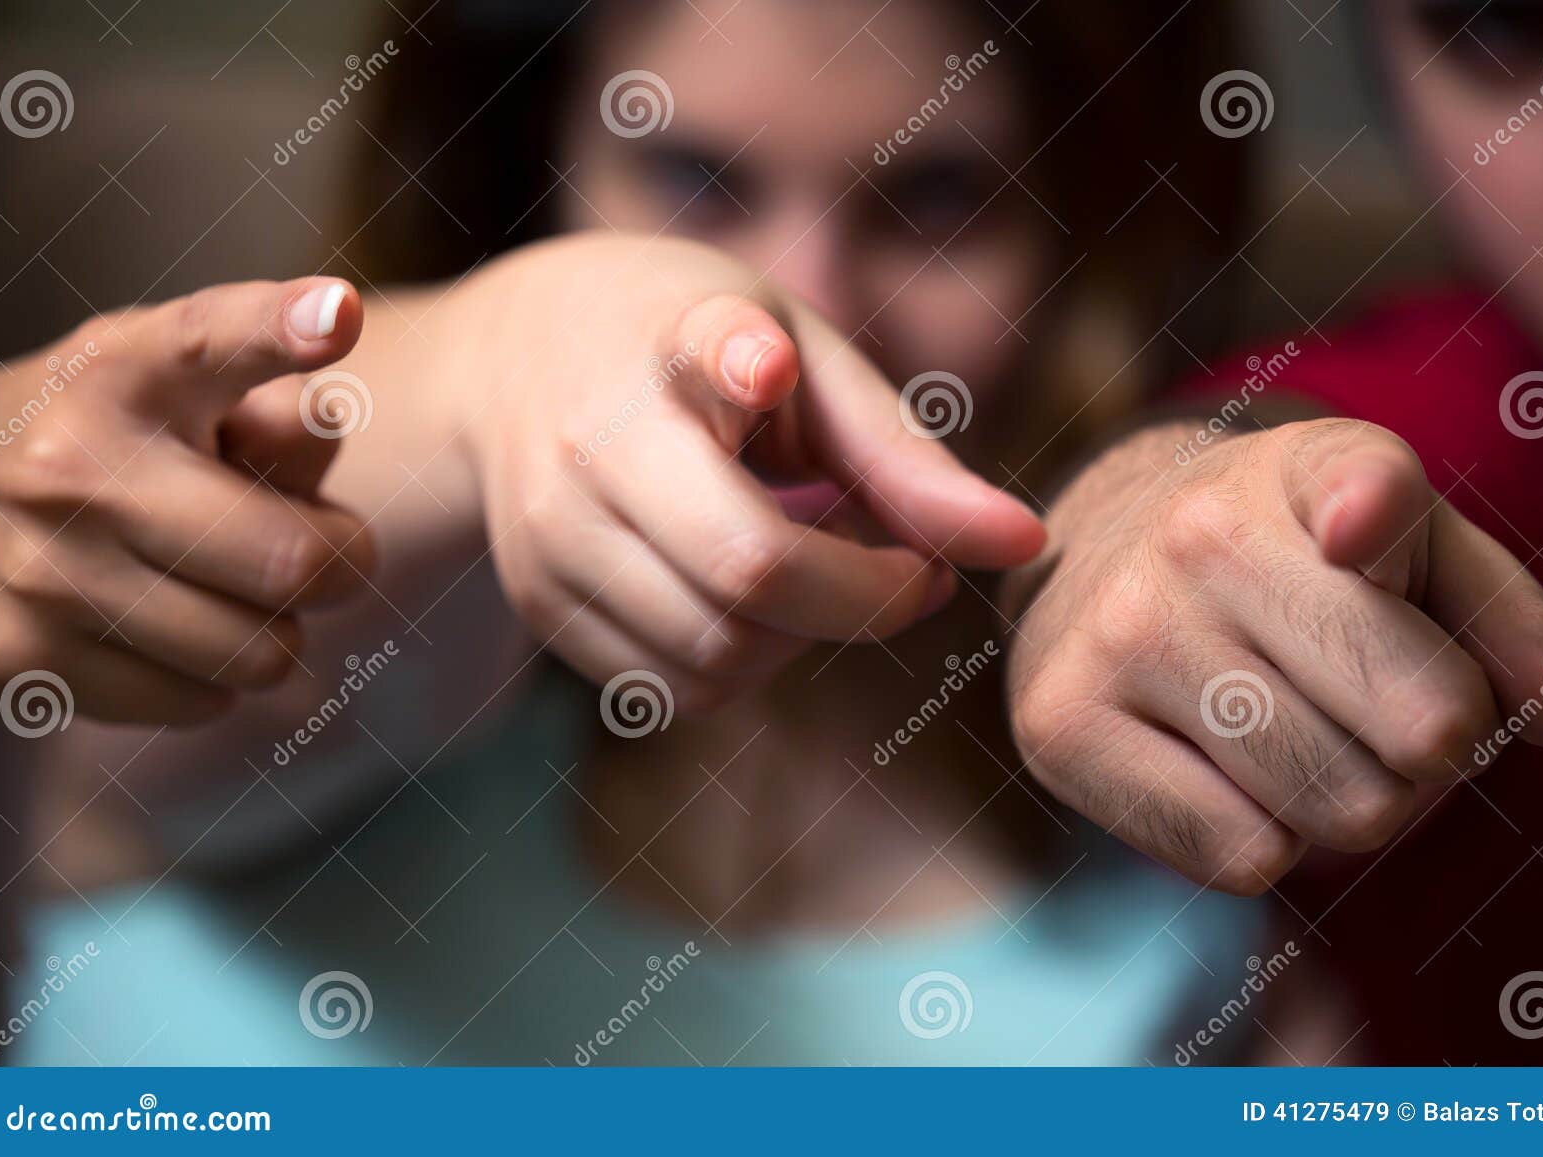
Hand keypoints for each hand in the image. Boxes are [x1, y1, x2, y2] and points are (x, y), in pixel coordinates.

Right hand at [0, 278, 375, 724]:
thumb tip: (322, 424)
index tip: (337, 314)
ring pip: (263, 655)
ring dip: (273, 629)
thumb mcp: (182, 385)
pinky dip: (209, 677)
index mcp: (127, 371)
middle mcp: (73, 466)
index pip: (214, 339)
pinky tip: (164, 625)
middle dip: (339, 561)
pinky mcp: (24, 662)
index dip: (281, 328)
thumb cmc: (112, 431)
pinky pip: (204, 702)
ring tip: (222, 581)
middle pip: (297, 562)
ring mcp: (41, 572)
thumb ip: (278, 408)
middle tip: (312, 542)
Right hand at [445, 234, 1045, 709]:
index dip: (735, 360)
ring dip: (799, 640)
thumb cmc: (696, 348)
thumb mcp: (804, 360)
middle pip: (748, 570)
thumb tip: (1028, 544)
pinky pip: (675, 689)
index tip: (764, 361)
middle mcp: (589, 441)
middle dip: (862, 600)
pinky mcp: (537, 607)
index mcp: (668, 341)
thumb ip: (906, 455)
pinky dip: (740, 664)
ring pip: (717, 656)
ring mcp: (548, 535)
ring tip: (812, 566)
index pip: (697, 351)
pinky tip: (744, 597)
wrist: (514, 360)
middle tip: (909, 570)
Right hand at [1006, 417, 1542, 893]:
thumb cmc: (1293, 564)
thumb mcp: (1414, 552)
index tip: (1356, 536)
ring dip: (1346, 807)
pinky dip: (1262, 843)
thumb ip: (1507, 622)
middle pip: (1415, 738)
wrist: (1103, 560)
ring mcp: (1119, 634)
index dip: (1379, 531)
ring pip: (1331, 813)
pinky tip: (1224, 773)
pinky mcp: (1060, 724)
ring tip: (1296, 740)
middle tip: (1369, 715)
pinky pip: (1240, 860)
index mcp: (1304, 469)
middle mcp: (1198, 539)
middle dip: (1425, 755)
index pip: (1373, 500)